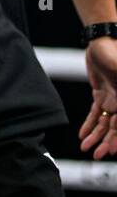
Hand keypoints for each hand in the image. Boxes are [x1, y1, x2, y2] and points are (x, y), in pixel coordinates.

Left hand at [79, 37, 116, 159]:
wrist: (101, 41)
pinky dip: (89, 124)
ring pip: (103, 123)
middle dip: (106, 142)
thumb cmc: (113, 52)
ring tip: (85, 148)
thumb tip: (116, 103)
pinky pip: (95, 113)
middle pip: (114, 128)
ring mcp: (112, 100)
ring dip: (95, 136)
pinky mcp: (101, 95)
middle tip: (97, 155)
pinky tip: (82, 135)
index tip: (112, 152)